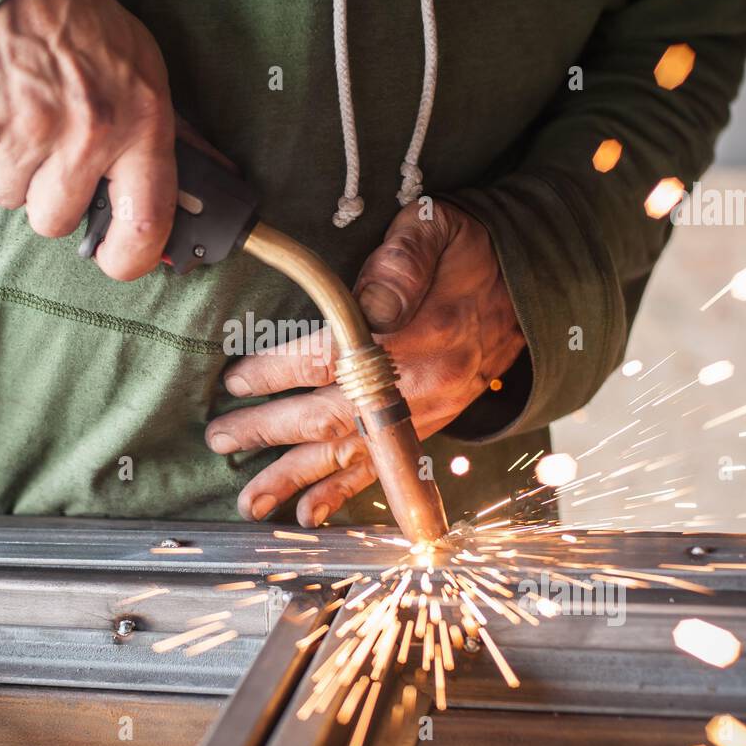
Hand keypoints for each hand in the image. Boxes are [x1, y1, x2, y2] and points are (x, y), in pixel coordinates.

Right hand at [0, 0, 174, 279]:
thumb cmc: (77, 21)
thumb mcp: (142, 66)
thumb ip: (173, 132)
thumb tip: (215, 179)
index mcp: (137, 123)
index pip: (145, 224)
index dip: (130, 258)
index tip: (119, 258)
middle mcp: (83, 134)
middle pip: (55, 220)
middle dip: (50, 196)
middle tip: (51, 151)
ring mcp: (22, 132)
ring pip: (8, 199)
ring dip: (10, 170)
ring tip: (19, 119)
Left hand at [206, 201, 524, 526]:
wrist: (525, 288)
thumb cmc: (468, 254)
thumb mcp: (435, 232)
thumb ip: (400, 264)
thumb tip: (370, 304)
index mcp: (412, 337)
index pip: (329, 360)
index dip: (277, 371)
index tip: (236, 379)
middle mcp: (415, 387)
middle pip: (328, 417)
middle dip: (268, 431)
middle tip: (219, 439)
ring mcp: (420, 415)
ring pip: (348, 455)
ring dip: (294, 478)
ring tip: (252, 500)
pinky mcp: (423, 428)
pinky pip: (380, 469)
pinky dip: (341, 494)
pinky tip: (308, 513)